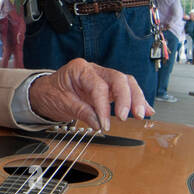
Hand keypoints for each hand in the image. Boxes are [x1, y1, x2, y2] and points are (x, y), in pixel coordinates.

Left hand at [28, 58, 152, 130]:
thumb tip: (98, 123)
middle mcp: (95, 70)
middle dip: (127, 98)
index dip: (104, 107)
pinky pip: (126, 91)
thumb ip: (81, 111)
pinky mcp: (109, 88)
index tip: (105, 124)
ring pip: (127, 83)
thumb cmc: (51, 93)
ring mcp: (103, 78)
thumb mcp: (61, 103)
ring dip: (137, 99)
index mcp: (81, 69)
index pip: (99, 86)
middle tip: (128, 116)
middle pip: (119, 79)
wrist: (45, 92)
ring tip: (142, 114)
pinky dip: (137, 101)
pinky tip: (147, 110)